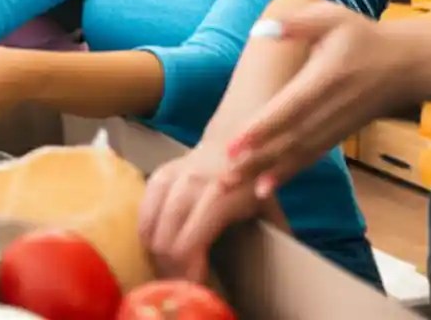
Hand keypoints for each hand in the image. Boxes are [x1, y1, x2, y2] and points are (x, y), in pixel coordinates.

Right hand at [139, 145, 287, 282]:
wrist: (234, 140)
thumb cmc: (254, 179)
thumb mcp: (269, 207)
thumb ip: (276, 235)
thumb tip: (288, 270)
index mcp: (218, 196)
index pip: (188, 246)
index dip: (188, 275)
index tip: (197, 291)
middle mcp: (188, 185)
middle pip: (165, 242)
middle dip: (171, 272)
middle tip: (182, 289)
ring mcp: (169, 179)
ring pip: (149, 230)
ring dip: (157, 257)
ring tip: (171, 272)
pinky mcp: (156, 177)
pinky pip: (143, 215)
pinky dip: (148, 237)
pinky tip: (159, 250)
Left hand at [222, 2, 417, 196]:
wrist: (407, 65)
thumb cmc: (363, 37)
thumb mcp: (333, 18)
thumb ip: (300, 23)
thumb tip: (266, 28)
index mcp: (325, 79)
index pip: (290, 108)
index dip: (262, 128)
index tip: (235, 143)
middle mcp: (330, 108)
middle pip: (289, 139)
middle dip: (255, 159)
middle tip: (223, 176)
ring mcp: (335, 126)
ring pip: (297, 153)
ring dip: (266, 171)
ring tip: (235, 187)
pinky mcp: (336, 136)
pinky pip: (308, 157)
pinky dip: (286, 173)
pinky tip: (263, 188)